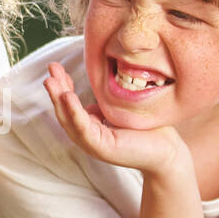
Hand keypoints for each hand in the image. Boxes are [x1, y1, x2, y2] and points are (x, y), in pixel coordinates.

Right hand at [43, 61, 190, 177]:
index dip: (62, 85)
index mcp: (90, 128)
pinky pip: (83, 128)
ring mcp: (93, 144)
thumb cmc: (147, 129)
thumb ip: (104, 106)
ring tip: (51, 80)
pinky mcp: (101, 148)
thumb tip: (93, 100)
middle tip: (50, 68)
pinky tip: (68, 96)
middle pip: (65, 112)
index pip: (70, 105)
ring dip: (58, 99)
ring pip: (69, 120)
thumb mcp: (120, 110)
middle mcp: (88, 137)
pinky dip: (74, 112)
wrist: (168, 150)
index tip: (56, 67)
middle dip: (55, 89)